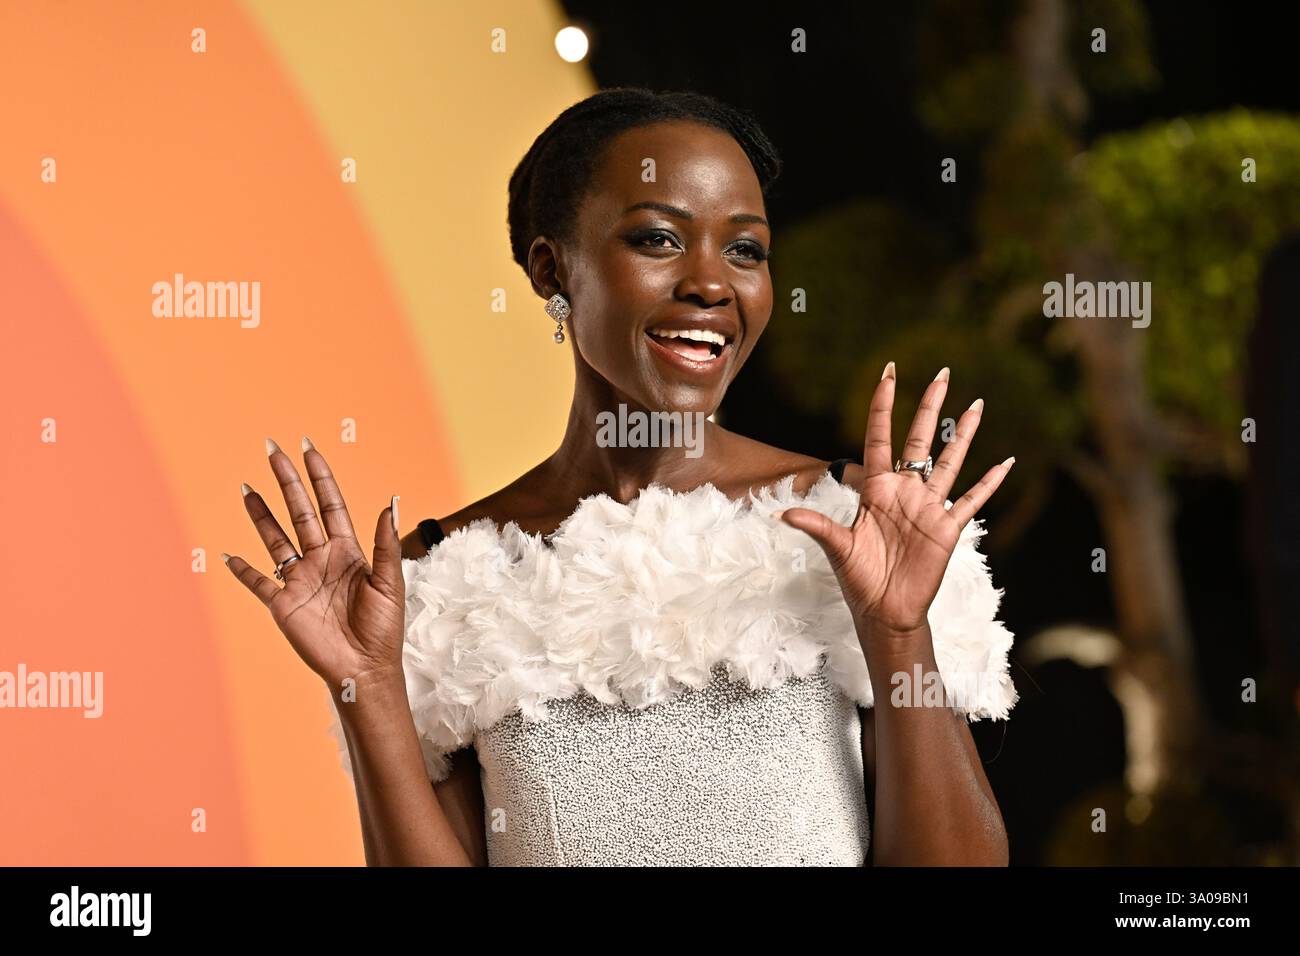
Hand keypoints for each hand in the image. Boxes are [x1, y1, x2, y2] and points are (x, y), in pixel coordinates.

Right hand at [223, 438, 405, 689]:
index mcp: (348, 551)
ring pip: (275, 539)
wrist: (365, 668)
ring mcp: (299, 580)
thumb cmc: (383, 628)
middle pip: (299, 511)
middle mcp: (321, 560)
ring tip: (246, 487)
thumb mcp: (390, 582)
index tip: (308, 449)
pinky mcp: (283, 604)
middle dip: (287, 481)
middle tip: (272, 449)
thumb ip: (386, 543)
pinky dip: (242, 570)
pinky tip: (229, 554)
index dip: (319, 477)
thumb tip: (392, 502)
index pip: (330, 505)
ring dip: (260, 514)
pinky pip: (258, 583)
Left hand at [776, 363, 1013, 635]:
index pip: (880, 437)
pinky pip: (972, 500)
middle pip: (919, 439)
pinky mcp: (947, 528)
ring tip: (976, 405)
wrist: (884, 611)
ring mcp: (928, 508)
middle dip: (930, 406)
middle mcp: (904, 491)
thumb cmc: (858, 580)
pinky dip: (989, 482)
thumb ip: (816, 526)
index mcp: (876, 489)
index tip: (890, 373)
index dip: (884, 405)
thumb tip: (783, 515)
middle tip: (944, 373)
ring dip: (963, 435)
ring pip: (950, 462)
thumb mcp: (836, 548)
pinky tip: (1006, 462)